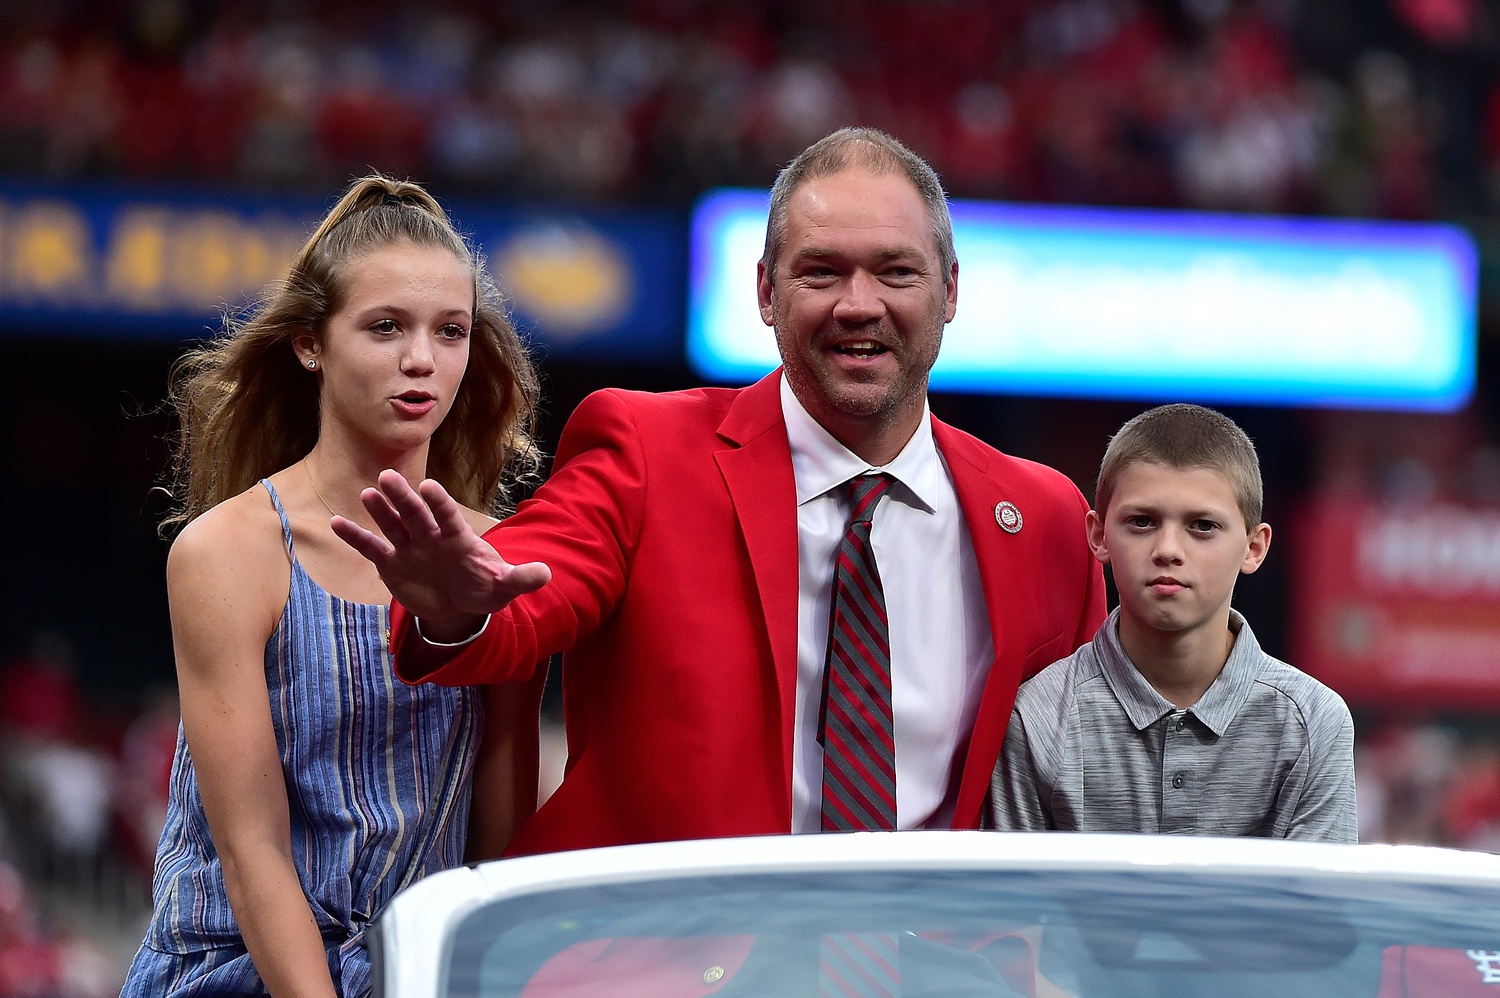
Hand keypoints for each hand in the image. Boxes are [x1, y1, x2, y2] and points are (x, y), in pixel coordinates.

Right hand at [332, 470, 549, 635]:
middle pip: (416, 514)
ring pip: (392, 525)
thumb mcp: (503, 587)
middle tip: (388, 477)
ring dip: (380, 510)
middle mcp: (431, 537)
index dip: (439, 503)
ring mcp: (409, 548)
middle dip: (404, 498)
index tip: (430, 486)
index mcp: (458, 538)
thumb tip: (546, 573)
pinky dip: (355, 537)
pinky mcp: (391, 564)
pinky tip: (336, 524)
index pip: (448, 516)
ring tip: (367, 493)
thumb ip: (520, 578)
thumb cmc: (482, 587)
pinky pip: (371, 548)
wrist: (458, 604)